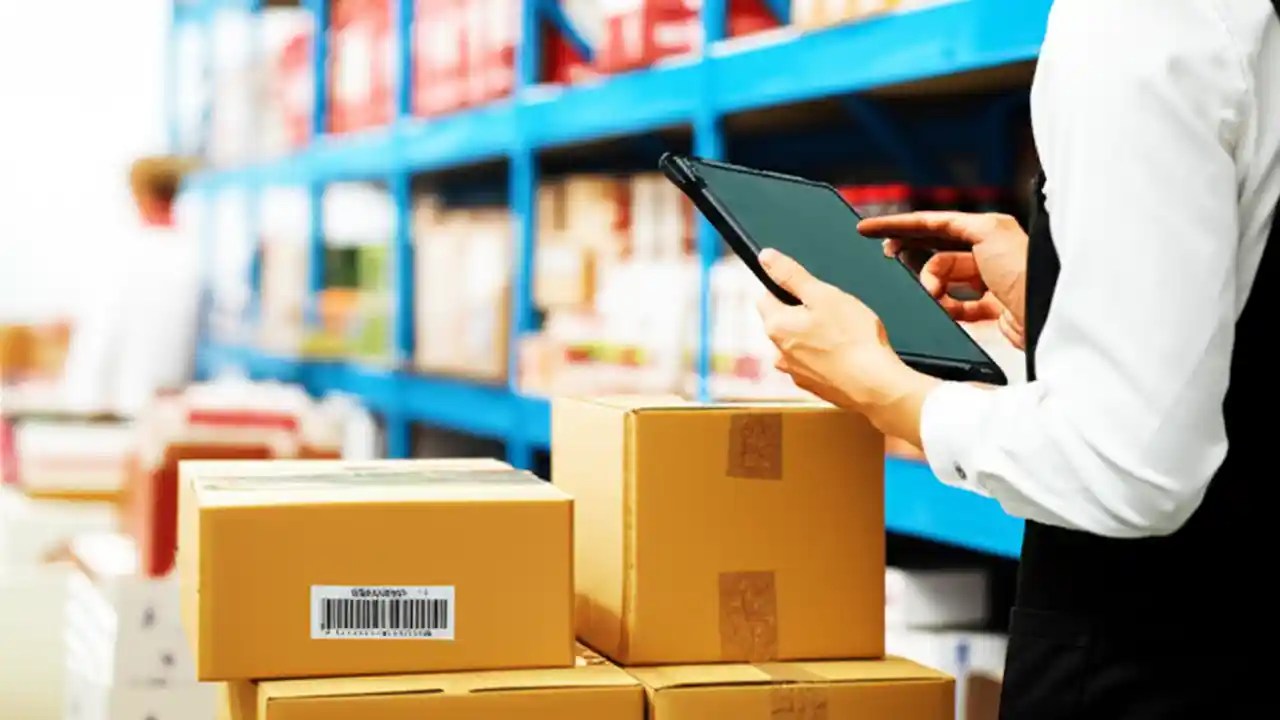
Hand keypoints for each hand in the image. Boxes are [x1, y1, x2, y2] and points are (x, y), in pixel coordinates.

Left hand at [755, 248, 937, 445]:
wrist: (875, 386)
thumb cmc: (853, 338)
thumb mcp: (823, 295)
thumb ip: (791, 275)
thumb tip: (765, 258)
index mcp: (776, 326)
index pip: (765, 297)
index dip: (786, 288)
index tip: (809, 290)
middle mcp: (779, 353)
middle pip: (784, 321)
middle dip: (803, 313)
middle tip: (834, 312)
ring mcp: (796, 373)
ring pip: (800, 344)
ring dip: (815, 337)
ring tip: (844, 336)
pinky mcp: (814, 387)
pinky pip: (815, 364)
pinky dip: (827, 357)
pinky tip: (848, 355)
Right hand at [858, 212, 1028, 348]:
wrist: (1048, 312)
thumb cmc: (1025, 270)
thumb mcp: (988, 232)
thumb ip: (956, 227)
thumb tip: (930, 245)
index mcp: (987, 229)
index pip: (933, 223)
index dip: (899, 225)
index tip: (869, 228)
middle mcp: (988, 253)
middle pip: (935, 254)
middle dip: (914, 260)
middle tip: (889, 259)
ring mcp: (989, 283)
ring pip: (942, 283)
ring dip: (933, 290)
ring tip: (934, 297)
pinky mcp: (992, 311)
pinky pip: (957, 309)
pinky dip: (948, 310)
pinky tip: (946, 311)